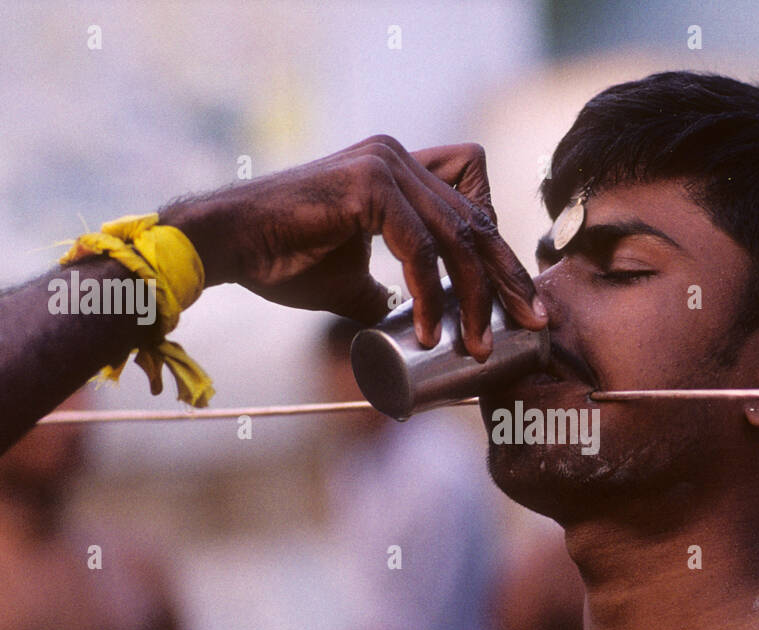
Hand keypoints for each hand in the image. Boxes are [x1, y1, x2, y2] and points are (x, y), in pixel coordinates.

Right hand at [159, 135, 544, 360]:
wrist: (225, 244)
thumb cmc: (280, 260)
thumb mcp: (352, 281)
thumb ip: (388, 291)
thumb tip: (411, 324)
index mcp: (399, 171)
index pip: (474, 203)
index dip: (500, 250)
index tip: (517, 297)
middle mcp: (398, 157)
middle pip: (477, 220)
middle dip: (507, 278)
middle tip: (533, 321)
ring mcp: (385, 165)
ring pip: (456, 237)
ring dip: (474, 297)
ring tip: (478, 343)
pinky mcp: (369, 185)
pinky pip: (419, 247)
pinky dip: (429, 294)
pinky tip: (429, 331)